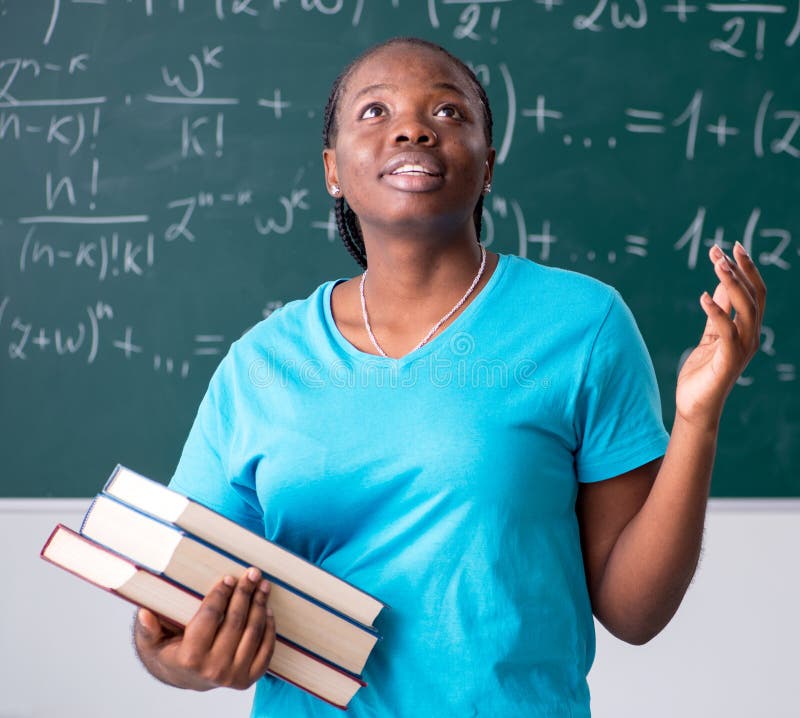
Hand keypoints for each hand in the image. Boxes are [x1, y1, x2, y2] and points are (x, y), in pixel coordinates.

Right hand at [134, 567, 274, 690]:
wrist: (185, 677)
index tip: (228, 578)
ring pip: (253, 632)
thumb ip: (148, 628)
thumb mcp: (152, 641)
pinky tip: (267, 609)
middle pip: (236, 621)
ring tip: (263, 586)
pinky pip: (265, 650)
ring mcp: (233, 676)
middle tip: (252, 573)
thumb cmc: (169, 651)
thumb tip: (145, 613)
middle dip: (245, 593)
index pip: (211, 616)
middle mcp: (213, 669)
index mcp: (190, 657)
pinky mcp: (248, 679)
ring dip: (260, 605)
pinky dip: (269, 628)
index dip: (221, 594)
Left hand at [676, 241, 766, 430]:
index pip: (754, 293)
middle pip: (754, 297)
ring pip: (746, 310)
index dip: (746, 269)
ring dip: (731, 285)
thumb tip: (719, 286)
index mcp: (747, 330)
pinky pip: (727, 332)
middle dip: (739, 271)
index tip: (730, 247)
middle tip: (721, 250)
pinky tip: (703, 297)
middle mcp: (750, 338)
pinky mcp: (728, 361)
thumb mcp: (710, 337)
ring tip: (717, 265)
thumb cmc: (702, 374)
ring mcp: (742, 350)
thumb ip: (717, 314)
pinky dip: (716, 312)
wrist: (695, 408)